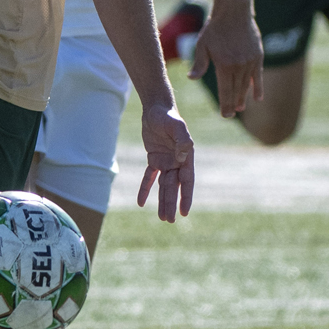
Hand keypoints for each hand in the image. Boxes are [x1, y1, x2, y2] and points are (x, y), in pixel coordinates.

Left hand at [135, 104, 194, 222]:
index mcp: (186, 157)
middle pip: (174, 187)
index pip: (187, 182)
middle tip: (169, 220)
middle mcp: (177, 162)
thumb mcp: (176, 126)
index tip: (184, 212)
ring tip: (161, 217)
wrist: (156, 108)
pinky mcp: (154, 158)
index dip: (186, 197)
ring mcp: (166, 161)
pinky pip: (149, 177)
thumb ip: (182, 140)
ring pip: (163, 186)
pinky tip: (141, 202)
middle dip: (172, 204)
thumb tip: (182, 158)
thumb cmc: (168, 116)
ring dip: (162, 201)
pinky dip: (145, 189)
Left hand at [190, 6, 262, 116]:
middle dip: (233, 104)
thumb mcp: (202, 45)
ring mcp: (250, 62)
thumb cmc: (215, 29)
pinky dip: (258, 87)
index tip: (225, 115)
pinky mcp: (258, 57)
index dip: (225, 104)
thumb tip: (191, 78)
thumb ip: (199, 63)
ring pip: (247, 85)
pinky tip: (258, 98)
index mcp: (224, 65)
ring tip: (240, 107)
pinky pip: (258, 76)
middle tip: (230, 115)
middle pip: (236, 91)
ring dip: (243, 97)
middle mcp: (239, 66)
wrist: (234, 12)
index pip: (225, 91)